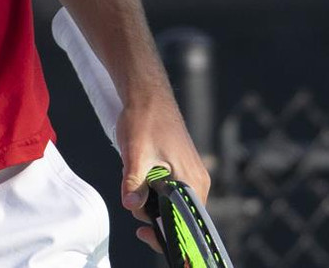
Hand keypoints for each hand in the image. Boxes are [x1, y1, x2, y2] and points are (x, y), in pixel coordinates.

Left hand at [117, 94, 210, 255]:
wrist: (147, 95)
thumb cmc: (145, 120)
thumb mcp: (135, 155)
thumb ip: (134, 183)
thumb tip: (131, 205)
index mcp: (192, 180)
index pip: (186, 223)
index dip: (165, 233)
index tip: (143, 232)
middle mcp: (197, 180)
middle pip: (177, 215)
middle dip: (152, 214)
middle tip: (133, 197)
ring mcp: (190, 174)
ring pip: (170, 203)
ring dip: (149, 201)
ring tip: (136, 180)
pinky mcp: (182, 169)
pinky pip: (169, 191)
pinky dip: (151, 191)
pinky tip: (141, 175)